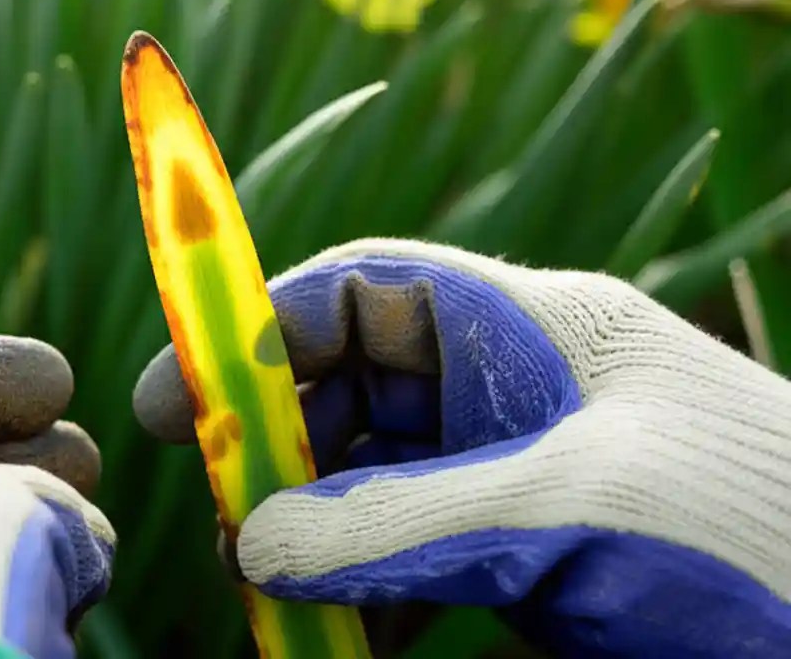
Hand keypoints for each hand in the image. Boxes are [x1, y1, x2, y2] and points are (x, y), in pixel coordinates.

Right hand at [133, 238, 790, 657]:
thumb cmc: (756, 531)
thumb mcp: (565, 512)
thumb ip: (400, 522)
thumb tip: (257, 540)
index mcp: (531, 330)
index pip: (363, 291)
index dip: (260, 328)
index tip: (182, 399)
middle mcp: (515, 391)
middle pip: (350, 391)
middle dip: (276, 452)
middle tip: (228, 525)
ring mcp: (519, 477)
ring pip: (370, 484)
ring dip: (311, 537)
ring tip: (274, 601)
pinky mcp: (529, 556)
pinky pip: (411, 559)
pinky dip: (363, 596)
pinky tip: (341, 640)